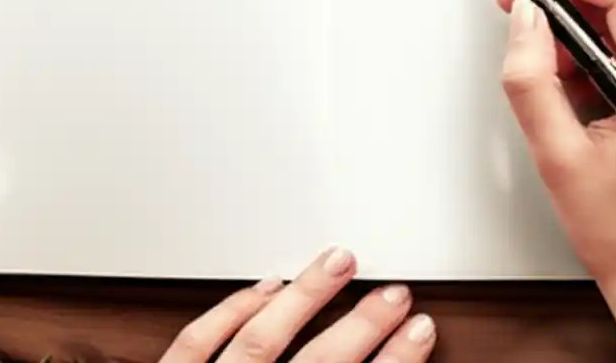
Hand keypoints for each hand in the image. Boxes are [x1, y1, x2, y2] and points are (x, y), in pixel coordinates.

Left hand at [160, 247, 435, 362]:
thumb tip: (382, 361)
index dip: (397, 361)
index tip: (420, 330)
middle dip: (362, 325)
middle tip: (394, 293)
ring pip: (260, 342)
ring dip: (304, 298)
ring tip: (338, 262)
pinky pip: (195, 346)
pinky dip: (231, 312)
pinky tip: (263, 287)